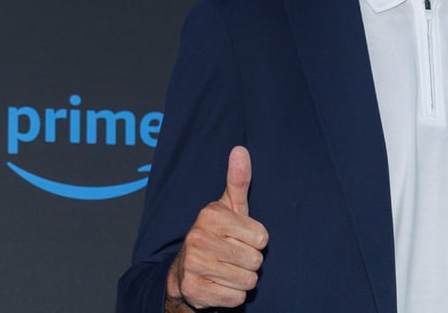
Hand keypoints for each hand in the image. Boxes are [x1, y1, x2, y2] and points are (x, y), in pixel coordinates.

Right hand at [166, 146, 268, 310]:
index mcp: (210, 215)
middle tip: (234, 256)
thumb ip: (238, 179)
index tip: (241, 238)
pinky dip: (233, 295)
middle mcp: (198, 238)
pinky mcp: (195, 290)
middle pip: (256, 260)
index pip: (261, 237)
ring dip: (243, 279)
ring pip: (247, 280)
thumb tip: (240, 149)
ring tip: (227, 270)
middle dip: (250, 262)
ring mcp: (194, 265)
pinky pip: (236, 298)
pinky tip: (220, 284)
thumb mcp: (230, 207)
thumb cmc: (218, 234)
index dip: (256, 241)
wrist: (185, 271)